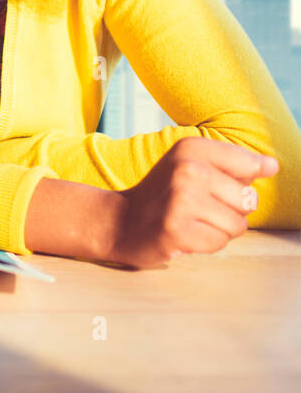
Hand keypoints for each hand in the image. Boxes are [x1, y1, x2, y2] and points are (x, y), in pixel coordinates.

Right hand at [104, 137, 276, 268]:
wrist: (119, 222)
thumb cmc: (164, 196)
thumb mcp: (192, 167)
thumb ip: (235, 166)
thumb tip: (271, 166)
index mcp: (191, 148)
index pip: (252, 164)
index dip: (244, 181)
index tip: (220, 186)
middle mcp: (187, 169)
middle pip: (249, 200)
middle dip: (232, 211)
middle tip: (200, 208)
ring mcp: (181, 199)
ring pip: (237, 225)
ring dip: (219, 230)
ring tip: (192, 222)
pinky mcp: (176, 229)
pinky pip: (219, 242)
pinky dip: (205, 244)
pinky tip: (184, 235)